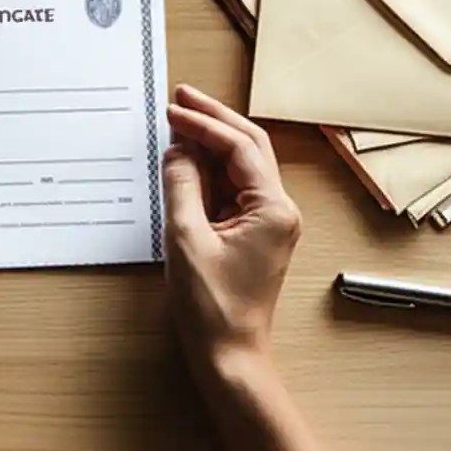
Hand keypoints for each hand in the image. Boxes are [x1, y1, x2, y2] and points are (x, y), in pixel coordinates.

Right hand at [162, 85, 300, 374]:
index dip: (203, 125)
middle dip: (214, 119)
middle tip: (181, 96)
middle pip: (249, 146)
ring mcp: (269, 222)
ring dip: (212, 141)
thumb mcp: (187, 239)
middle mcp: (279, 210)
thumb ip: (181, 186)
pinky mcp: (254, 234)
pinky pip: (233, 189)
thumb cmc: (212, 307)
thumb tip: (177, 151)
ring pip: (242, 165)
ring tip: (180, 119)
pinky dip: (210, 169)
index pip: (239, 147)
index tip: (171, 110)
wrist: (229, 354)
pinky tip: (187, 159)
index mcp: (273, 208)